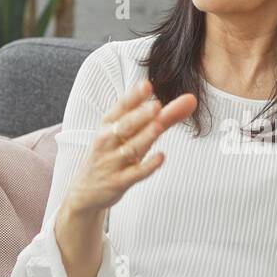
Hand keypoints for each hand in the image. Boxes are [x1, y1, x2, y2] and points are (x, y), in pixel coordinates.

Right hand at [62, 79, 196, 216]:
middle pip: (126, 125)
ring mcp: (112, 162)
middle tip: (156, 105)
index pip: (122, 107)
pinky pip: (135, 173)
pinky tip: (161, 157)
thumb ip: (164, 118)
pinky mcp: (118, 182)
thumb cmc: (113, 155)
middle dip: (140, 115)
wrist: (86, 192)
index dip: (134, 96)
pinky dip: (147, 165)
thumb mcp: (133, 135)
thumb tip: (191, 100)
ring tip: (158, 125)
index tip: (147, 85)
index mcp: (110, 124)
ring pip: (131, 148)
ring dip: (145, 136)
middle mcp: (108, 140)